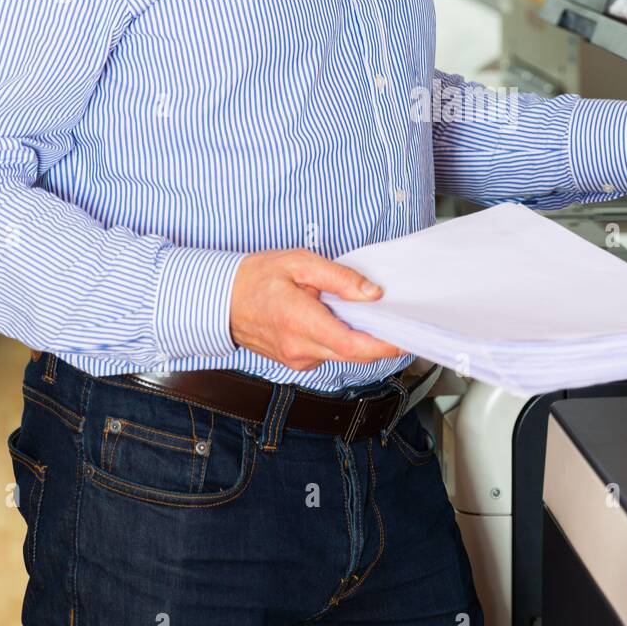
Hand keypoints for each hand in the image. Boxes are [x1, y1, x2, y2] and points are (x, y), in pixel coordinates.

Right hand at [228, 249, 406, 371]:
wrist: (220, 300)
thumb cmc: (256, 277)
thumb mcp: (299, 263)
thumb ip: (339, 278)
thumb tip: (371, 293)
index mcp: (301, 322)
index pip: (352, 345)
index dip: (384, 346)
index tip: (406, 338)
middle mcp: (299, 348)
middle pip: (352, 355)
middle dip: (379, 344)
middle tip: (400, 325)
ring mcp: (296, 359)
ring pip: (341, 356)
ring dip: (360, 341)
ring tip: (371, 318)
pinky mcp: (295, 361)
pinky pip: (328, 355)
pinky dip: (342, 342)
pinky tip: (344, 323)